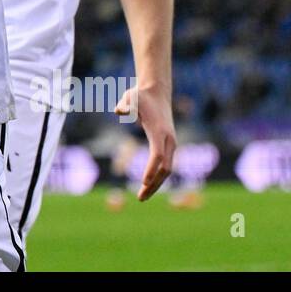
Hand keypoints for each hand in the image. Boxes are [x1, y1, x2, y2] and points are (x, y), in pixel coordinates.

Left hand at [115, 84, 176, 200]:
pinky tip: (149, 186)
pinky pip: (166, 166)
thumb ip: (125, 104)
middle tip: (139, 198)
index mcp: (160, 132)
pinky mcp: (170, 145)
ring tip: (142, 197)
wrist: (157, 93)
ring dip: (157, 185)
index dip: (151, 169)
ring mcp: (172, 144)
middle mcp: (169, 140)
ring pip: (167, 170)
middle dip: (154, 185)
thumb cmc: (140, 96)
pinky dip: (159, 178)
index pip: (157, 155)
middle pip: (165, 168)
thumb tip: (118, 111)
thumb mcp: (130, 97)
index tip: (143, 183)